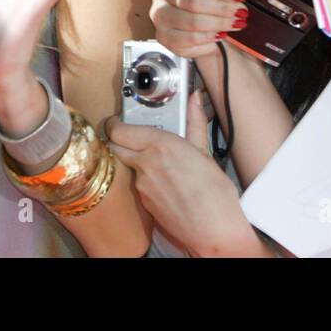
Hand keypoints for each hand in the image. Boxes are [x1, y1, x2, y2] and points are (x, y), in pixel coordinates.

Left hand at [105, 91, 263, 256]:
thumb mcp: (205, 152)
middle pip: (115, 146)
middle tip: (132, 135)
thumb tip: (195, 100)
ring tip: (160, 162)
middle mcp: (145, 164)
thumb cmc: (215, 193)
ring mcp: (142, 186)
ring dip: (136, 161)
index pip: (119, 129)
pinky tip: (165, 182)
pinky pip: (138, 184)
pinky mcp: (144, 203)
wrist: (213, 230)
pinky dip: (146, 179)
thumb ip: (194, 122)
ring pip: (128, 166)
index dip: (116, 123)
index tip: (121, 120)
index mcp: (160, 145)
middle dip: (119, 139)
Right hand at [145, 0, 245, 58]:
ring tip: (231, 24)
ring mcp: (158, 13)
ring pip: (187, 23)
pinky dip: (205, 41)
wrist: (222, 19)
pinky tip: (217, 36)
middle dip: (221, 9)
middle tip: (240, 14)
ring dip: (216, 25)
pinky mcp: (162, 36)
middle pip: (190, 1)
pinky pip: (182, 42)